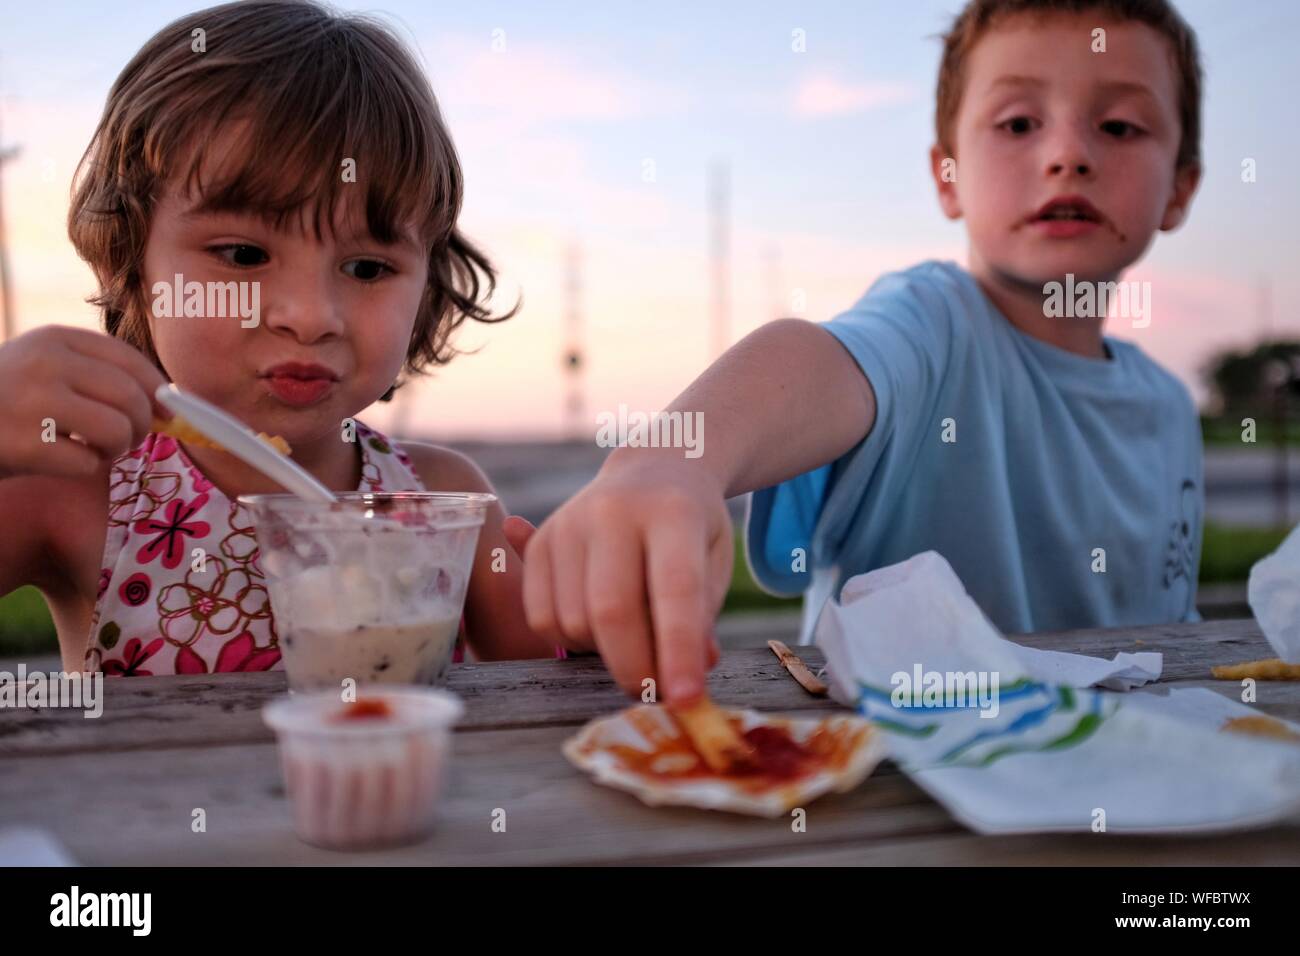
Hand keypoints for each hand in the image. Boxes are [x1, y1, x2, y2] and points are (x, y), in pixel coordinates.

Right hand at [0, 326, 168, 479]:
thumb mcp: (44, 368)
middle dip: (139, 426)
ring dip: (115, 449)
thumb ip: (97, 375)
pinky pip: (88, 462)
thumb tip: (168, 403)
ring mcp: (32, 402)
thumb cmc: (5, 400)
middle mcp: (46, 363)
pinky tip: (60, 460)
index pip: (130, 360)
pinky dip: (84, 468)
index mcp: (55, 339)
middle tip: (124, 439)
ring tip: (94, 449)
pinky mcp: (24, 444)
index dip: (157, 389)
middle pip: (131, 397)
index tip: (167, 411)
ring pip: (117, 430)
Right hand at [521, 455, 728, 701]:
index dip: (678, 651)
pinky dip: (569, 640)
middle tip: (655, 692)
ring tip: (631, 638)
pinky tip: (598, 623)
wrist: (653, 469)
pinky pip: (541, 616)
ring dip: (603, 653)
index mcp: (673, 512)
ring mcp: (569, 522)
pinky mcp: (541, 540)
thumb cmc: (691, 528)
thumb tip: (689, 675)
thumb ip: (702, 619)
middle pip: (611, 610)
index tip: (685, 699)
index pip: (674, 590)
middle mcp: (614, 510)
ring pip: (573, 621)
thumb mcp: (714, 563)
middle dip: (634, 668)